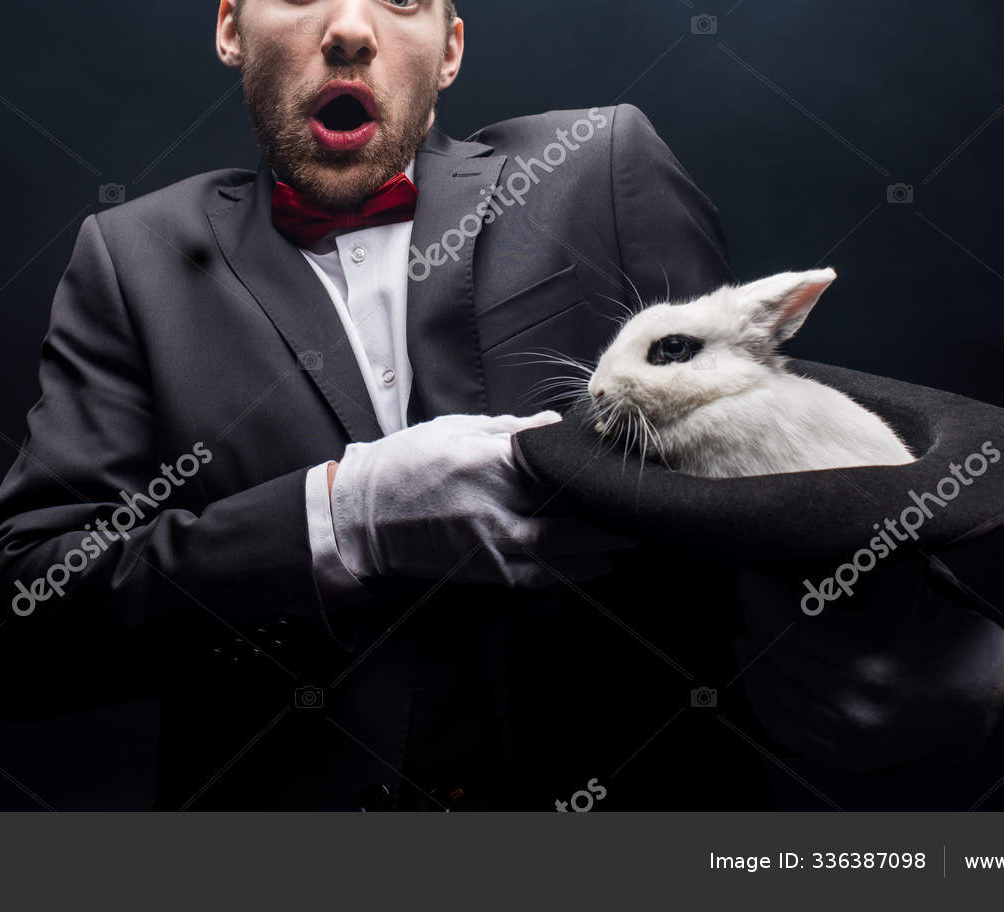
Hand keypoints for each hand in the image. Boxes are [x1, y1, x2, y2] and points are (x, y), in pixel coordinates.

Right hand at [328, 411, 633, 586]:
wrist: (362, 516)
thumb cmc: (405, 463)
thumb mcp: (453, 430)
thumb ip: (508, 430)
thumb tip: (555, 426)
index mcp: (483, 465)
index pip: (551, 470)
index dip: (589, 471)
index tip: (620, 467)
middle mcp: (489, 511)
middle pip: (565, 522)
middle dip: (607, 522)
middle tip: (642, 512)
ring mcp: (487, 548)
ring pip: (558, 558)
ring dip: (599, 553)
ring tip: (632, 541)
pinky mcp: (483, 573)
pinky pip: (537, 579)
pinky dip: (570, 573)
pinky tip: (596, 565)